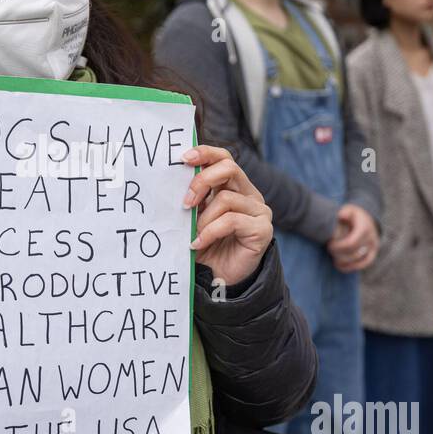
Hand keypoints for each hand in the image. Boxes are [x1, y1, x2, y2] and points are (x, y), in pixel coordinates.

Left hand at [183, 145, 272, 288]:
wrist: (218, 280)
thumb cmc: (204, 247)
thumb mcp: (194, 218)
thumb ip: (191, 199)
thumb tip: (170, 179)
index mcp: (233, 187)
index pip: (223, 158)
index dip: (205, 153)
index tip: (183, 158)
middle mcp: (248, 195)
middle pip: (228, 167)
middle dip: (201, 181)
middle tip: (184, 203)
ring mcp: (258, 211)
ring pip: (226, 198)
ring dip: (203, 218)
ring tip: (193, 235)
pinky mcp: (262, 229)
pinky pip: (231, 220)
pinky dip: (210, 232)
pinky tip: (198, 244)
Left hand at [327, 204, 378, 272]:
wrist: (367, 218)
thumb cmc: (353, 215)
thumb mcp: (348, 210)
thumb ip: (344, 212)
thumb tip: (341, 216)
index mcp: (364, 227)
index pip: (352, 243)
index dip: (339, 247)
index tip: (329, 244)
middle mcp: (371, 238)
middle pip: (354, 253)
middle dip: (339, 253)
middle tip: (329, 249)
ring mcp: (373, 246)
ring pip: (359, 260)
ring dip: (344, 261)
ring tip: (334, 258)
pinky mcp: (372, 253)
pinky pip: (364, 264)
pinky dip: (351, 267)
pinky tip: (339, 266)